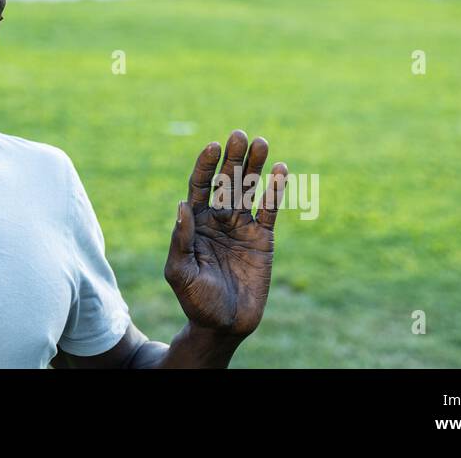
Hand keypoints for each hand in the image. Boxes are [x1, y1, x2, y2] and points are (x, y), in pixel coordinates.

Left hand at [163, 130, 287, 336]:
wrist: (224, 325)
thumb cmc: (195, 300)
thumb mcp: (179, 272)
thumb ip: (180, 240)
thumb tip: (182, 204)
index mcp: (196, 221)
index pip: (201, 186)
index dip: (206, 166)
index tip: (213, 146)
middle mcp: (219, 218)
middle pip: (226, 181)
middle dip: (232, 159)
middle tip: (238, 135)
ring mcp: (242, 227)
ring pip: (249, 189)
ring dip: (255, 166)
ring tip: (261, 142)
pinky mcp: (263, 239)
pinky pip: (270, 210)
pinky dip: (276, 191)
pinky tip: (281, 170)